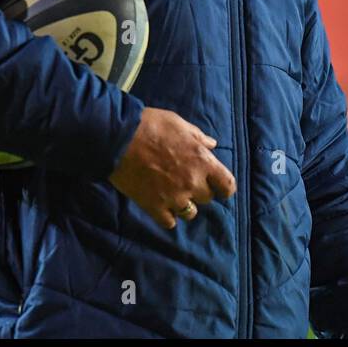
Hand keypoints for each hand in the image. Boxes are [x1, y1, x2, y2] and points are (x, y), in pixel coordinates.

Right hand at [107, 107, 236, 229]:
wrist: (119, 138)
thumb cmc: (152, 125)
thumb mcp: (180, 124)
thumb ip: (198, 138)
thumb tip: (212, 145)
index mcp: (203, 161)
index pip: (227, 185)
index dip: (225, 188)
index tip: (220, 188)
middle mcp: (192, 183)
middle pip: (207, 198)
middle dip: (199, 191)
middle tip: (187, 182)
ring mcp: (174, 197)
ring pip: (190, 213)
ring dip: (185, 205)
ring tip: (173, 195)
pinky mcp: (154, 207)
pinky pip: (169, 222)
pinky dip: (167, 216)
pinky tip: (161, 205)